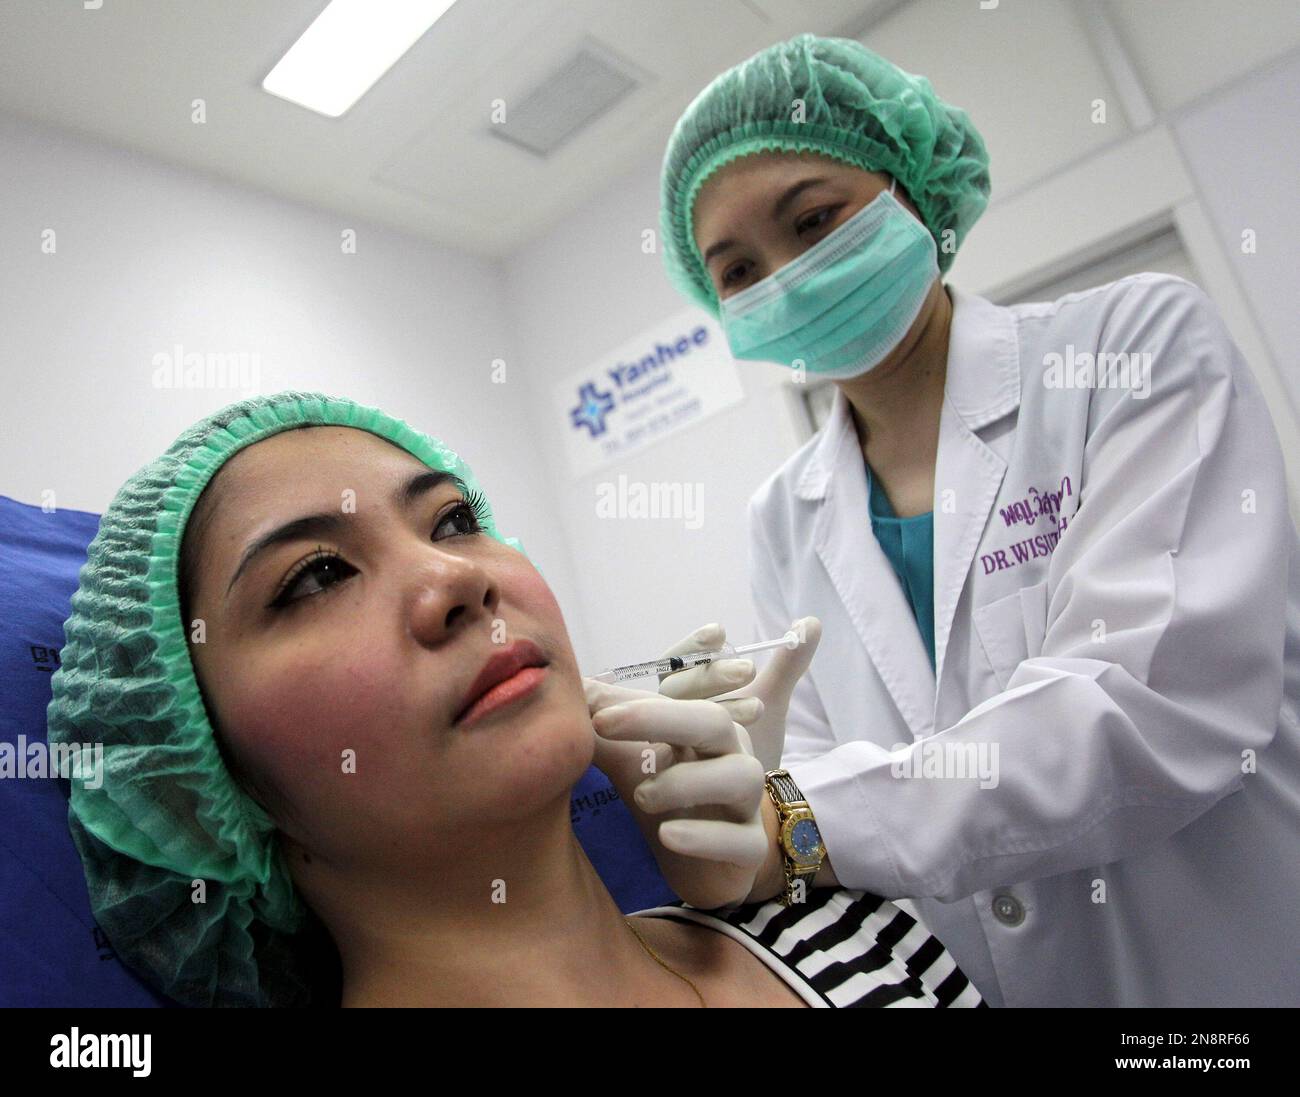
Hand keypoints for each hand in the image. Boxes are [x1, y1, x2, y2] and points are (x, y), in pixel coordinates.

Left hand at [584, 617, 820, 908]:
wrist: (698, 863)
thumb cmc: (667, 799)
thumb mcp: (630, 758)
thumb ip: (604, 723)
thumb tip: (565, 686)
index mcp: (704, 725)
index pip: (685, 694)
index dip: (642, 702)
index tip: (594, 714)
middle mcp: (733, 754)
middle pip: (716, 721)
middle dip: (662, 718)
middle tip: (605, 725)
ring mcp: (748, 801)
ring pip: (740, 777)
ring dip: (686, 782)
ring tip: (641, 796)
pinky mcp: (752, 848)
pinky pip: (743, 840)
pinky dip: (706, 837)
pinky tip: (668, 836)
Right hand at [657, 617, 821, 771]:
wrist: (754, 793)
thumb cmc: (754, 738)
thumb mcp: (772, 698)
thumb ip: (787, 664)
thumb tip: (812, 622)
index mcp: (685, 688)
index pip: (677, 660)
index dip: (694, 644)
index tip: (720, 632)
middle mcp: (668, 714)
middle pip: (675, 687)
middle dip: (712, 675)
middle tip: (748, 670)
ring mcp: (667, 746)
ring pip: (677, 718)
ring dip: (717, 708)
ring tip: (759, 707)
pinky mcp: (674, 776)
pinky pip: (682, 757)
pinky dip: (707, 747)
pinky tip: (739, 745)